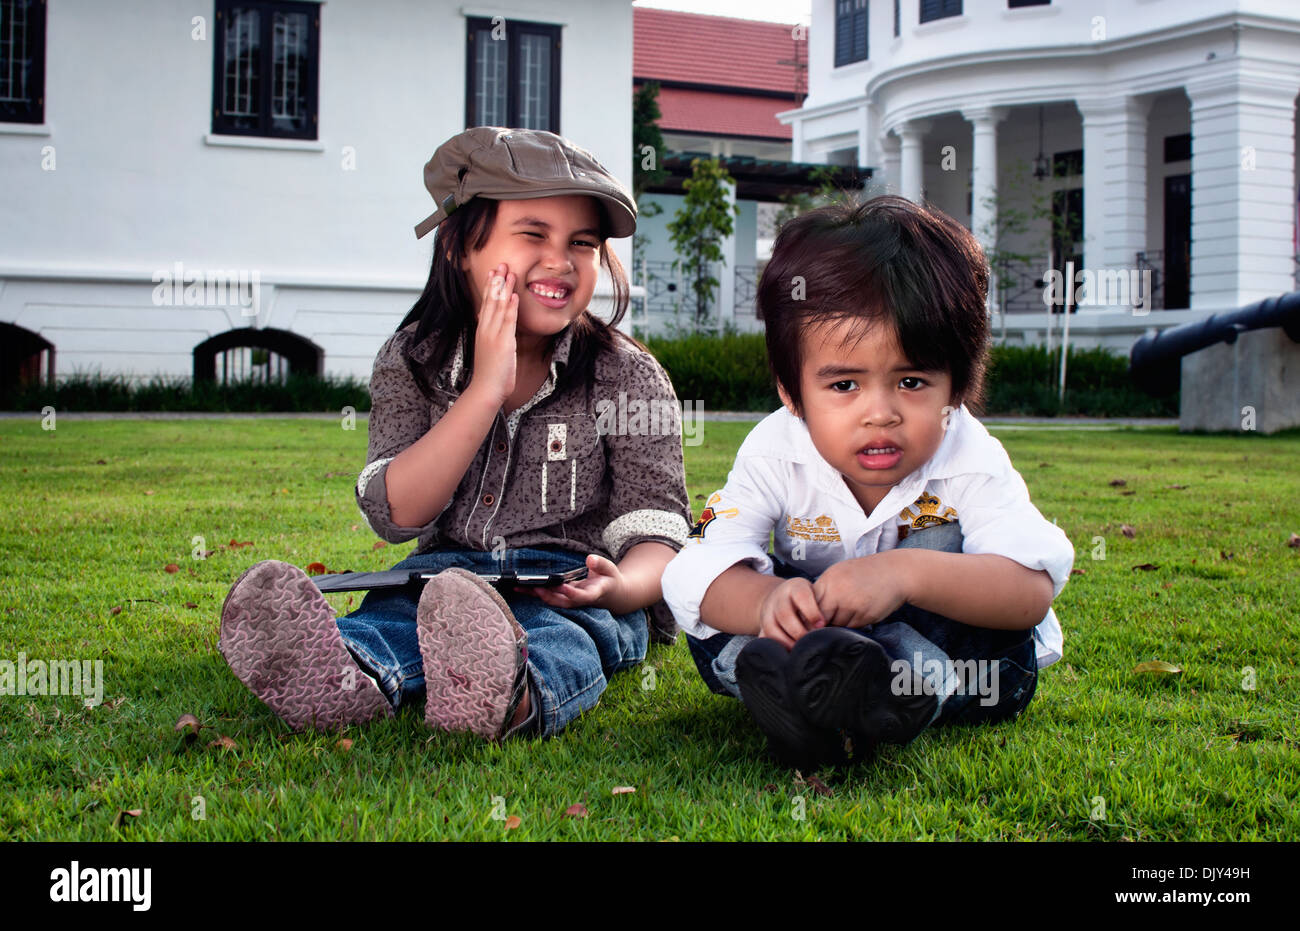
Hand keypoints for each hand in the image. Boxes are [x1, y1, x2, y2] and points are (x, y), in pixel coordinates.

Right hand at [468, 263, 517, 406]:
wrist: (486, 389)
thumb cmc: (491, 374)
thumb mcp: (490, 351)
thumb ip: (492, 337)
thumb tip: (494, 328)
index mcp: (483, 331)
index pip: (486, 304)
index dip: (490, 287)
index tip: (493, 273)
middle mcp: (486, 329)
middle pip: (491, 300)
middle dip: (496, 281)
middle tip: (501, 264)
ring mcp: (493, 335)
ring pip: (498, 307)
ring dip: (505, 288)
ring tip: (509, 272)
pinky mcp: (502, 343)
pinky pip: (507, 321)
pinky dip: (511, 307)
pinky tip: (514, 295)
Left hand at [518, 554, 627, 611]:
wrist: (612, 596)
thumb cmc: (610, 580)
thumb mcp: (610, 569)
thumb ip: (600, 564)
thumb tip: (589, 559)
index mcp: (593, 594)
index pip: (582, 596)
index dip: (572, 593)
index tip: (563, 586)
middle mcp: (580, 600)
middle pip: (563, 602)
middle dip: (548, 596)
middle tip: (534, 588)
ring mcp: (572, 600)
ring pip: (553, 601)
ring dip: (537, 596)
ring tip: (520, 588)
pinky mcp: (565, 598)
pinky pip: (550, 597)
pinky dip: (537, 593)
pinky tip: (523, 588)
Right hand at [757, 577, 824, 649]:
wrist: (782, 597)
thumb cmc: (808, 600)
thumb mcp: (815, 594)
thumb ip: (823, 606)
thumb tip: (834, 630)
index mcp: (795, 587)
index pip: (801, 595)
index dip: (811, 611)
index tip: (822, 625)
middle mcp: (778, 598)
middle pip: (785, 614)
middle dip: (799, 631)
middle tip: (812, 643)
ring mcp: (767, 612)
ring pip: (772, 628)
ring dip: (787, 642)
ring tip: (800, 652)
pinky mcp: (762, 626)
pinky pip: (764, 639)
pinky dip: (773, 649)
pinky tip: (786, 656)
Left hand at [811, 552, 910, 628]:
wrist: (895, 572)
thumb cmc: (864, 573)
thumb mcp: (839, 575)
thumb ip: (824, 591)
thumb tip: (807, 613)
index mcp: (829, 581)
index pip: (810, 606)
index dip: (809, 616)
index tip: (811, 621)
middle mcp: (839, 593)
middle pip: (821, 619)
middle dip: (822, 624)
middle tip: (826, 623)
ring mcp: (853, 605)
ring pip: (837, 625)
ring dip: (839, 625)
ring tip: (849, 612)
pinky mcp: (866, 615)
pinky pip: (852, 627)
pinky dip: (853, 625)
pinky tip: (859, 614)